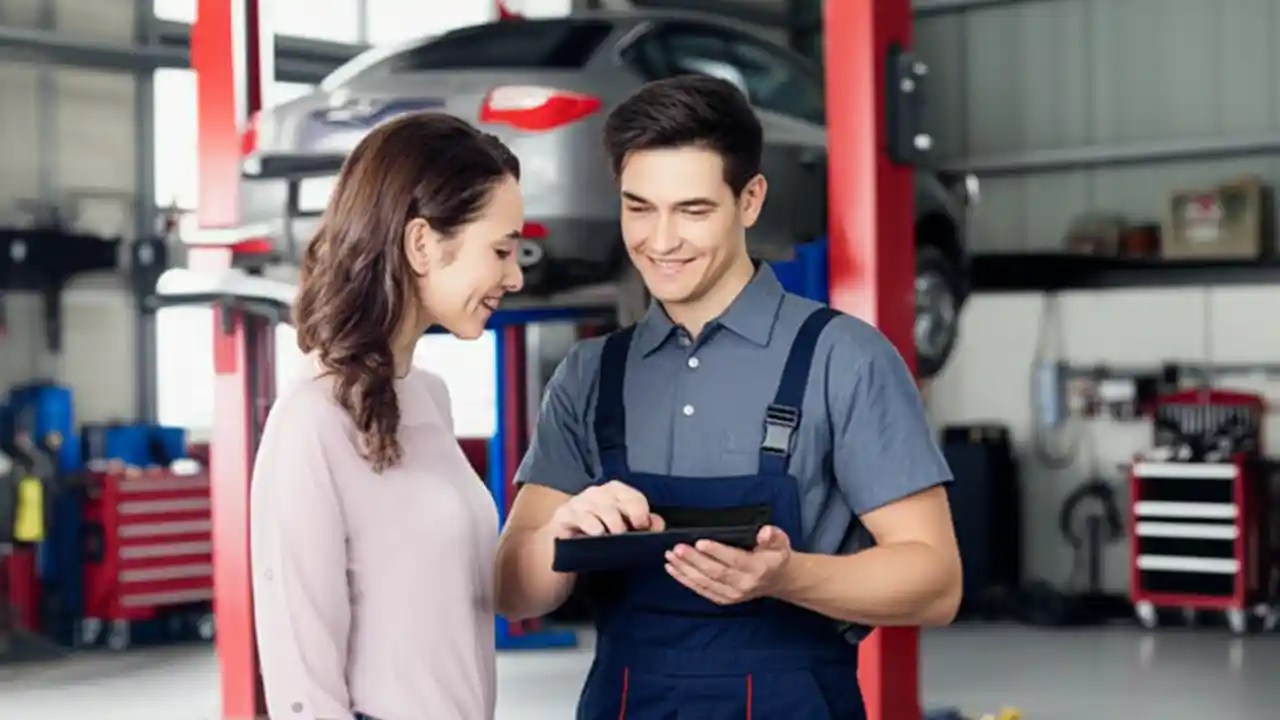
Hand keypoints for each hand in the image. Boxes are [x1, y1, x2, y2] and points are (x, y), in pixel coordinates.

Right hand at [546, 480, 665, 539]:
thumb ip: (642, 524)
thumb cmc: (597, 534)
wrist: (563, 545)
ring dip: (612, 526)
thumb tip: (657, 524)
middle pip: (618, 502)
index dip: (641, 512)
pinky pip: (582, 518)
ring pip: (602, 510)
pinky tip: (597, 535)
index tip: (642, 528)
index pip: (633, 496)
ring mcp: (579, 502)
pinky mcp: (564, 515)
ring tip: (613, 540)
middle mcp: (596, 492)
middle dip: (625, 521)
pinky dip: (593, 527)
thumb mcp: (621, 528)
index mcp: (613, 492)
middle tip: (626, 537)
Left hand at [665, 525, 792, 604]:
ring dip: (685, 570)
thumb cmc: (775, 556)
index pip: (735, 560)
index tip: (699, 542)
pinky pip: (701, 590)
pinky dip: (685, 580)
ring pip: (705, 582)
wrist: (778, 580)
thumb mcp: (781, 541)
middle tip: (678, 548)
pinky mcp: (723, 599)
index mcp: (758, 568)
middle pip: (715, 572)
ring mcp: (732, 594)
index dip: (717, 552)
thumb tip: (764, 532)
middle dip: (694, 560)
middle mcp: (744, 584)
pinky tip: (672, 569)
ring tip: (670, 556)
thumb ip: (773, 535)